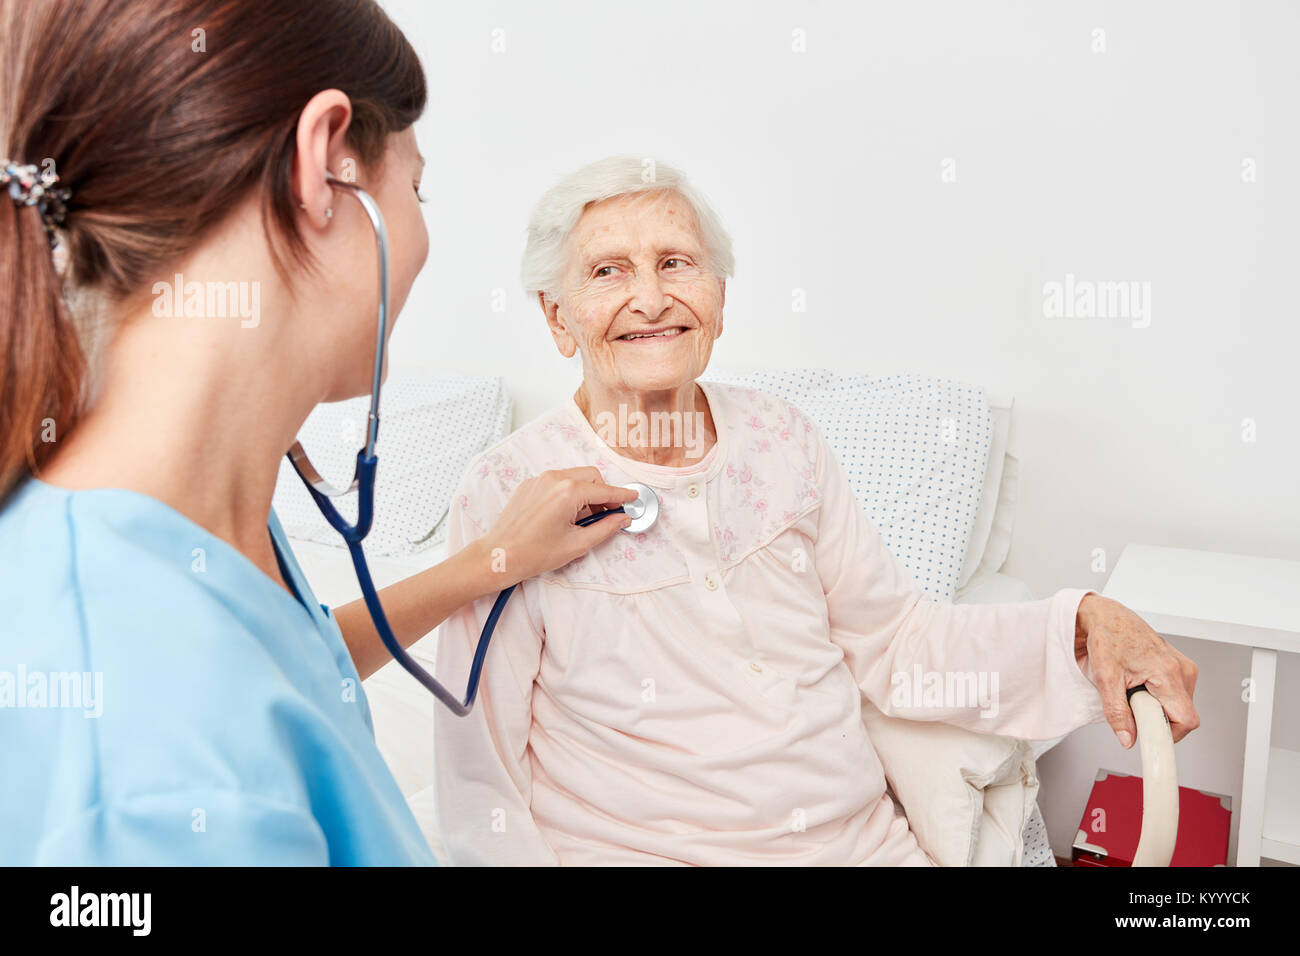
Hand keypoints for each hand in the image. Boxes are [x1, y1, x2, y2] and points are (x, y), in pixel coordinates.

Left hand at [478, 467, 638, 586]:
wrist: (500, 555)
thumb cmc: (534, 553)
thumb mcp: (577, 544)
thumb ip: (605, 528)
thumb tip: (622, 519)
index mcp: (568, 492)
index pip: (604, 490)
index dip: (622, 496)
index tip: (632, 498)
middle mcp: (553, 479)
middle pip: (591, 476)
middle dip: (603, 493)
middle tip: (607, 514)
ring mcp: (539, 480)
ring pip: (574, 477)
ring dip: (585, 493)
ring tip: (582, 519)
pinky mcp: (529, 485)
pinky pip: (556, 482)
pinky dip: (567, 493)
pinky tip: (564, 515)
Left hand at [1075, 593, 1199, 747]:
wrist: (1106, 616)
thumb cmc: (1107, 637)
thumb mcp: (1105, 677)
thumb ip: (1116, 712)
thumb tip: (1127, 737)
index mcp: (1169, 672)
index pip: (1187, 721)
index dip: (1169, 736)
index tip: (1152, 741)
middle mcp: (1182, 669)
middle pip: (1182, 715)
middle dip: (1157, 719)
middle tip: (1132, 704)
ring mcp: (1182, 667)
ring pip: (1178, 706)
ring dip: (1156, 707)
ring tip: (1133, 688)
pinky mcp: (1178, 667)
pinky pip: (1174, 695)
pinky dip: (1157, 697)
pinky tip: (1140, 683)